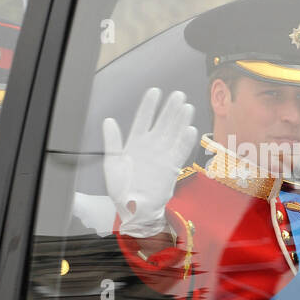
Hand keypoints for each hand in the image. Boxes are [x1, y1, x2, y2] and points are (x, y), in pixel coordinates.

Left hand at [102, 87, 196, 238]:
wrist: (133, 207)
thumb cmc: (121, 188)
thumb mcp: (112, 163)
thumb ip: (112, 142)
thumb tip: (108, 121)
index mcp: (135, 142)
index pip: (143, 119)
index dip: (149, 106)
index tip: (155, 92)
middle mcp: (151, 146)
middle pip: (163, 122)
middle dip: (170, 109)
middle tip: (178, 95)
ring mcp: (162, 155)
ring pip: (174, 133)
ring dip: (180, 120)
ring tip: (186, 106)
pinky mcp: (172, 167)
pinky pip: (180, 151)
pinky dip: (186, 141)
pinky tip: (190, 129)